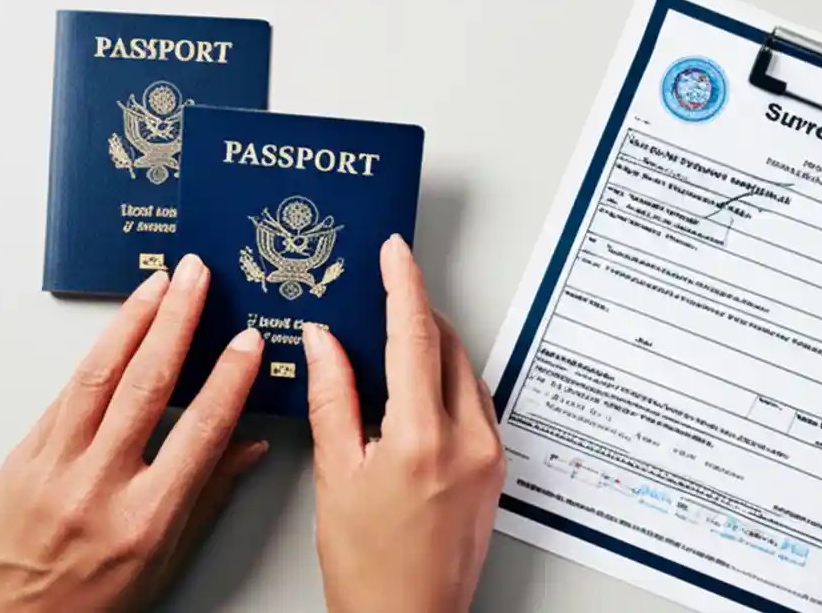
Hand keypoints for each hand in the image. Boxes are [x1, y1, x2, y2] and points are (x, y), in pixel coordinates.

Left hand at [0, 256, 265, 612]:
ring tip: (158, 282)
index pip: (199, 431)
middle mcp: (98, 484)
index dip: (228, 380)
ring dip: (133, 319)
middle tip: (198, 276)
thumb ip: (208, 497)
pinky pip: (67, 391)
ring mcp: (56, 464)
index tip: (248, 342)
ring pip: (99, 374)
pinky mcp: (26, 452)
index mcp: (144, 519)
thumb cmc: (85, 603)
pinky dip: (96, 352)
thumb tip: (247, 446)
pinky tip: (117, 327)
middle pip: (147, 384)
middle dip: (177, 320)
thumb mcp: (164, 562)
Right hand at [304, 235, 505, 612]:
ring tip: (394, 340)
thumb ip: (332, 398)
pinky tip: (420, 389)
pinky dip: (449, 381)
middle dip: (418, 311)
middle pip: (449, 346)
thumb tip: (324, 341)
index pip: (414, 337)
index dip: (403, 284)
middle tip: (385, 290)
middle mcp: (469, 441)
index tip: (394, 251)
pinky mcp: (497, 470)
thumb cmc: (367, 569)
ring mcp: (490, 455)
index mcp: (422, 438)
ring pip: (467, 372)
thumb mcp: (335, 477)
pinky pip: (478, 402)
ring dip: (435, 346)